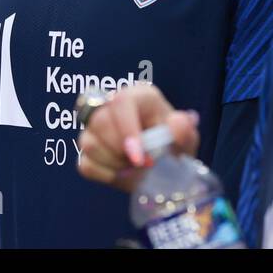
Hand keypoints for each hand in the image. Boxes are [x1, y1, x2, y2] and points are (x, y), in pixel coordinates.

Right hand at [76, 83, 200, 192]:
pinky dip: (105, 175)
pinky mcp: (88, 148)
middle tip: (142, 164)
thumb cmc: (173, 145)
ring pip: (89, 143)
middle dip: (120, 151)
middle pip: (99, 122)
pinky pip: (85, 164)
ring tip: (133, 166)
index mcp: (138, 97)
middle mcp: (111, 105)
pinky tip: (122, 173)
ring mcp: (95, 127)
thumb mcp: (186, 138)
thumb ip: (184, 130)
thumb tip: (178, 123)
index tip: (138, 158)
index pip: (122, 102)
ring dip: (114, 164)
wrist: (163, 166)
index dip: (127, 130)